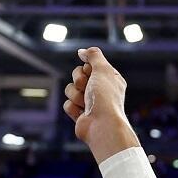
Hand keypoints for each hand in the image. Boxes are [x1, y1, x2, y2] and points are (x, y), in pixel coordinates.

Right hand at [62, 47, 139, 161]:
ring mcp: (90, 103)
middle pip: (77, 75)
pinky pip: (67, 104)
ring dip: (76, 95)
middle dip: (79, 80)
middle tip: (89, 88)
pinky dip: (73, 108)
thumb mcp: (103, 69)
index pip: (89, 65)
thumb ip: (93, 55)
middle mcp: (101, 90)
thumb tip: (82, 51)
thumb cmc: (106, 98)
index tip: (93, 74)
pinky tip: (83, 114)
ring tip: (87, 104)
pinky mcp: (81, 114)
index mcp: (110, 79)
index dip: (87, 68)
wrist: (102, 125)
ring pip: (70, 89)